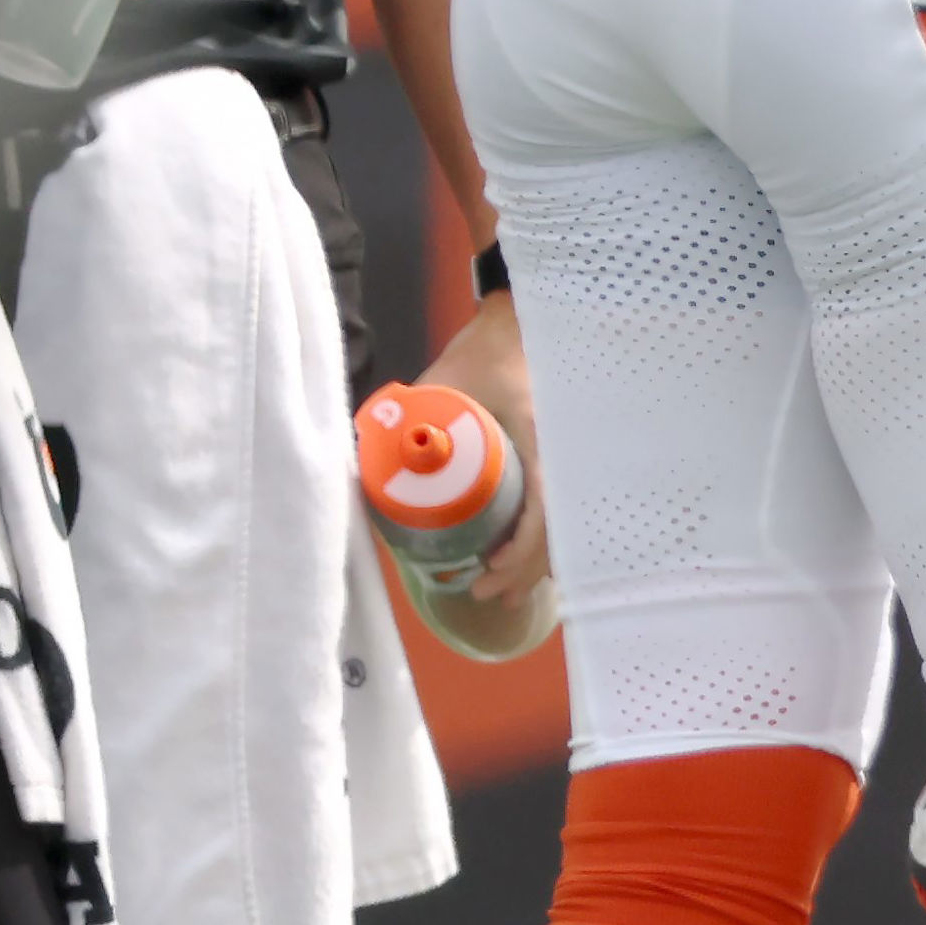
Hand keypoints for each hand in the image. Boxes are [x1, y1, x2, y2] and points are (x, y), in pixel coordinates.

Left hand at [414, 290, 552, 606]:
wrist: (515, 332)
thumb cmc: (481, 358)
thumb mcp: (440, 386)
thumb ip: (406, 417)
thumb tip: (361, 457)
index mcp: (539, 445)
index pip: (544, 512)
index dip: (522, 550)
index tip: (490, 567)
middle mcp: (561, 462)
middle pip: (558, 534)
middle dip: (525, 571)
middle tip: (488, 592)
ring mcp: (564, 466)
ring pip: (563, 530)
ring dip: (536, 565)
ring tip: (505, 589)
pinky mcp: (559, 467)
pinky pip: (560, 516)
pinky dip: (544, 544)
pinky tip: (526, 562)